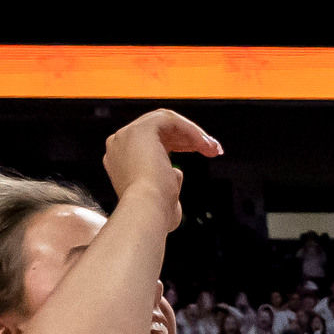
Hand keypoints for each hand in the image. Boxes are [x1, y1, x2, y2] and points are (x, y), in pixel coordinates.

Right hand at [103, 110, 222, 223]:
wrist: (147, 211)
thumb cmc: (155, 214)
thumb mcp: (164, 198)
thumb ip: (169, 183)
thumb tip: (177, 173)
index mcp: (121, 161)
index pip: (153, 142)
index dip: (180, 145)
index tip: (203, 153)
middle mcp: (120, 145)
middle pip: (160, 131)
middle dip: (190, 138)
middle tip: (213, 149)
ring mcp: (127, 135)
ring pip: (166, 122)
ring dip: (193, 133)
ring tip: (212, 148)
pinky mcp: (140, 129)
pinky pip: (169, 120)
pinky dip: (189, 129)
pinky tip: (204, 143)